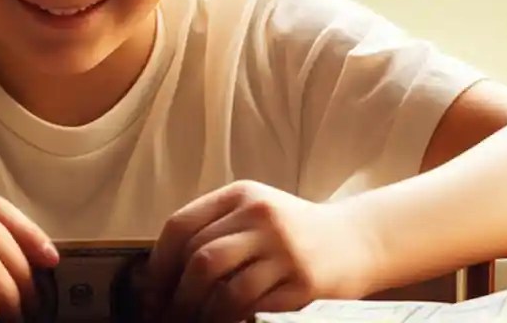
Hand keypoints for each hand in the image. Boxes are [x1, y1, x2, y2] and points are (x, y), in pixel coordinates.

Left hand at [145, 180, 375, 322]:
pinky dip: (229, 321)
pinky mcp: (302, 283)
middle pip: (199, 259)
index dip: (158, 263)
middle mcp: (261, 217)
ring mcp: (284, 250)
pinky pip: (252, 307)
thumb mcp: (255, 211)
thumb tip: (161, 271)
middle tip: (166, 316)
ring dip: (199, 314)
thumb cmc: (294, 229)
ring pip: (223, 287)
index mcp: (241, 195)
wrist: (356, 239)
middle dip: (175, 295)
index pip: (181, 226)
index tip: (150, 290)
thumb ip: (215, 228)